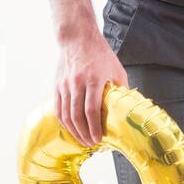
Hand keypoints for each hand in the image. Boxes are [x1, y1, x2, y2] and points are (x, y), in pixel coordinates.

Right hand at [54, 28, 127, 147]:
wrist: (78, 39)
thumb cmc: (101, 54)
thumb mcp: (117, 69)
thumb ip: (121, 88)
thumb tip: (126, 106)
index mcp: (94, 79)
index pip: (91, 109)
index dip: (95, 126)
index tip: (99, 138)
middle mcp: (77, 83)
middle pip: (77, 115)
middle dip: (84, 133)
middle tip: (91, 144)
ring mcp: (65, 85)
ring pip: (66, 115)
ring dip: (74, 131)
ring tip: (82, 140)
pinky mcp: (57, 86)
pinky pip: (58, 109)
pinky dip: (64, 122)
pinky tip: (71, 129)